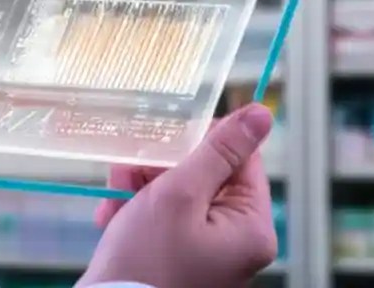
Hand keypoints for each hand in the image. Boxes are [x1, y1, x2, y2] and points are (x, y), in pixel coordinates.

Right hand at [77, 104, 277, 287]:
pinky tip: (113, 216)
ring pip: (179, 190)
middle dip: (161, 167)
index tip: (167, 138)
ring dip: (142, 185)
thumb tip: (261, 113)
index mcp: (251, 226)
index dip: (203, 140)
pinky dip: (136, 209)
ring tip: (117, 195)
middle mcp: (236, 238)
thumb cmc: (146, 260)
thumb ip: (218, 150)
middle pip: (206, 172)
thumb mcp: (180, 194)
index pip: (242, 157)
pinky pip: (164, 215)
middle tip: (130, 170)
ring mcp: (208, 248)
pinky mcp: (179, 254)